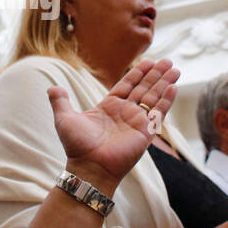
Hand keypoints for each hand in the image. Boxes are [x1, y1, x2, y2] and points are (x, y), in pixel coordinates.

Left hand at [48, 58, 178, 195]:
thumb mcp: (64, 118)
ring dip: (164, 83)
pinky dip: (167, 100)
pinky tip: (173, 86)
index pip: (127, 85)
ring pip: (154, 97)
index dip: (138, 73)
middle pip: (144, 88)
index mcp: (109, 106)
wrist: (89, 166)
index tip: (148, 61)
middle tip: (167, 61)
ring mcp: (137, 122)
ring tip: (175, 69)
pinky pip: (159, 112)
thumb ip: (60, 101)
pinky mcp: (146, 132)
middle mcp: (125, 112)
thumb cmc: (76, 146)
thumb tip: (52, 88)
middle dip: (155, 74)